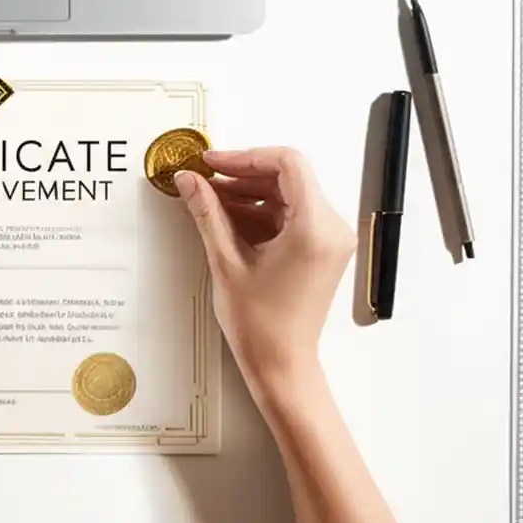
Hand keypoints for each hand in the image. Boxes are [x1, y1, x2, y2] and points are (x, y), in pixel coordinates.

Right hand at [174, 147, 355, 383]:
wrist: (282, 365)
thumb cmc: (261, 326)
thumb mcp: (226, 262)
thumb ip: (208, 213)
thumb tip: (191, 181)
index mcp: (315, 229)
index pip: (289, 164)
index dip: (246, 157)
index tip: (213, 163)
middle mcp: (331, 229)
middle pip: (288, 178)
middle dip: (243, 176)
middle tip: (205, 180)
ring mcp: (329, 239)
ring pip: (287, 195)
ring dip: (248, 194)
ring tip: (209, 201)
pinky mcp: (320, 249)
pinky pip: (290, 215)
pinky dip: (260, 212)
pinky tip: (227, 219)